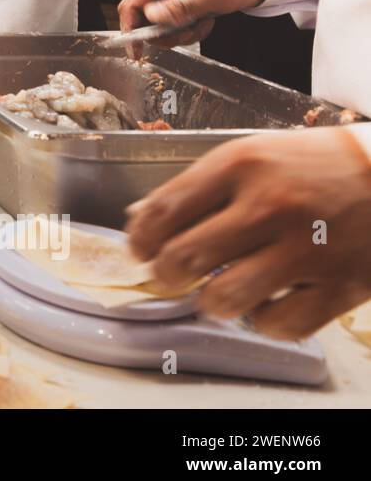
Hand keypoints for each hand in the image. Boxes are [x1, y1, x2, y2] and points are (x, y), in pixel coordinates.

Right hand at [117, 0, 272, 51]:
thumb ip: (179, 7)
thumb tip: (151, 18)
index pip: (131, 5)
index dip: (131, 30)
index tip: (137, 51)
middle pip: (144, 19)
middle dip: (166, 33)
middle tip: (188, 32)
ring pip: (160, 26)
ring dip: (182, 32)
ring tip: (202, 22)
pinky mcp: (182, 2)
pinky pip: (175, 25)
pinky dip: (191, 30)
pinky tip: (206, 19)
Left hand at [126, 128, 370, 339]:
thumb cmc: (311, 165)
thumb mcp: (250, 156)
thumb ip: (198, 187)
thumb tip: (141, 219)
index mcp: (241, 166)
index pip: (164, 211)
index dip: (140, 239)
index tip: (139, 250)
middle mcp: (270, 206)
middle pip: (185, 257)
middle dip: (166, 273)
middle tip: (170, 274)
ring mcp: (307, 249)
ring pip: (225, 297)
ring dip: (210, 301)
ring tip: (214, 292)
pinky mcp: (340, 286)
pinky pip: (279, 324)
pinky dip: (263, 321)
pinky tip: (264, 303)